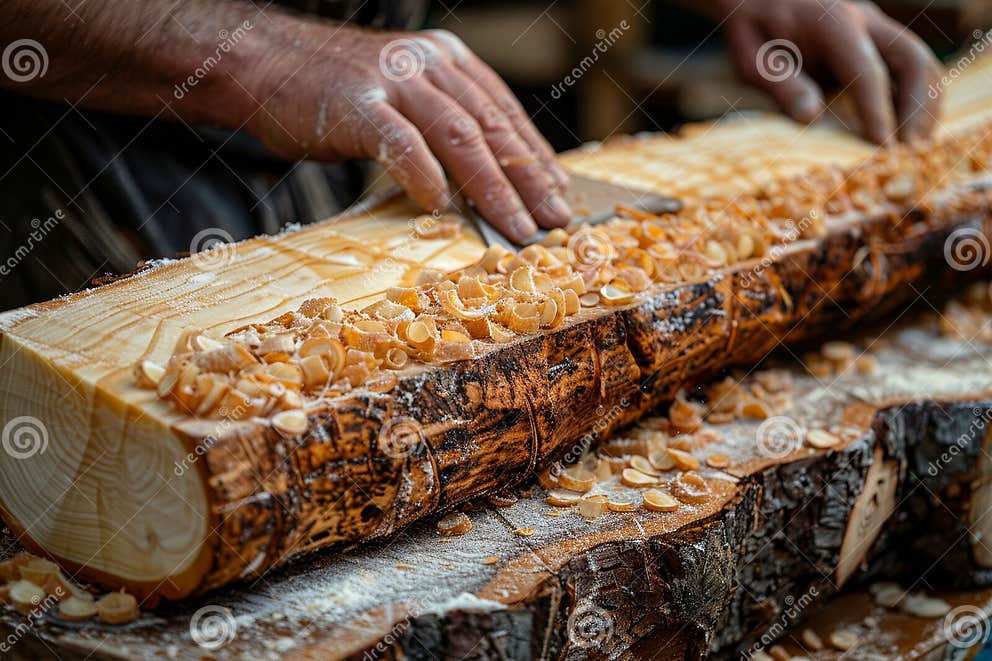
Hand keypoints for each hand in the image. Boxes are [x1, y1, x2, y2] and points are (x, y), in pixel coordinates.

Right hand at [243, 22, 569, 241]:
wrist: (263, 60)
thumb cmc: (333, 91)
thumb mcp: (402, 98)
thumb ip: (440, 127)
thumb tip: (480, 182)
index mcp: (446, 61)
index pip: (504, 113)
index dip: (536, 157)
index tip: (559, 194)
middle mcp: (428, 65)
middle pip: (492, 128)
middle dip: (529, 179)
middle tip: (555, 220)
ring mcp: (394, 82)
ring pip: (460, 137)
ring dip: (494, 188)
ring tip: (517, 226)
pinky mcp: (358, 104)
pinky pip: (402, 143)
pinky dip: (425, 175)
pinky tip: (442, 207)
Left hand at [711, 0, 941, 141]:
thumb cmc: (754, 27)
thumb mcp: (754, 58)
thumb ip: (782, 84)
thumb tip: (810, 117)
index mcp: (833, 22)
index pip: (867, 71)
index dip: (878, 110)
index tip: (884, 147)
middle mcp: (865, 20)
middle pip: (913, 60)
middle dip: (918, 108)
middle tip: (911, 151)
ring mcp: (877, 28)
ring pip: (921, 62)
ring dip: (926, 105)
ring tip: (916, 148)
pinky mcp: (879, 40)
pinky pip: (911, 67)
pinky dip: (917, 98)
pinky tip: (909, 131)